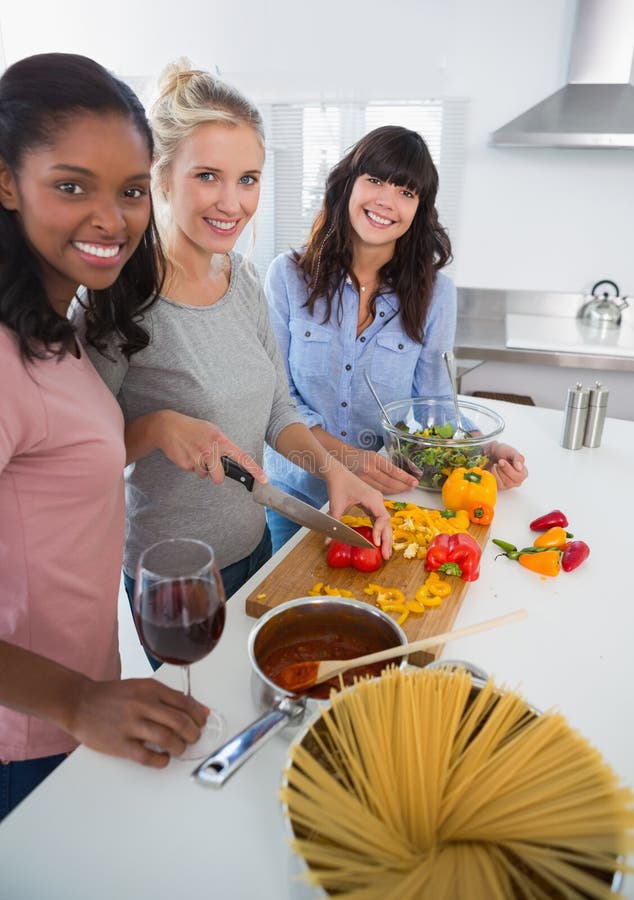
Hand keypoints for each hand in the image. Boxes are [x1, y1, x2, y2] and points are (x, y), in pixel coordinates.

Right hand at [67, 677, 209, 767]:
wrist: (79, 702)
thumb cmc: (113, 696)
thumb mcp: (141, 687)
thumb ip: (168, 698)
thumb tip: (199, 710)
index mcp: (150, 688)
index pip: (185, 702)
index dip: (198, 716)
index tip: (201, 723)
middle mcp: (142, 704)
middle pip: (180, 721)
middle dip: (193, 733)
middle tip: (193, 738)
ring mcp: (130, 724)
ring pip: (167, 739)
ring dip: (179, 748)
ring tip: (178, 749)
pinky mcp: (119, 744)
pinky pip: (147, 756)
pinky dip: (161, 760)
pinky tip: (163, 758)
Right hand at [146, 410, 266, 483]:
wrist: (167, 426)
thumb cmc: (193, 428)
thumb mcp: (212, 430)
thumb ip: (222, 444)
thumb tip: (232, 458)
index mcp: (220, 440)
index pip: (242, 457)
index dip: (254, 470)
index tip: (264, 479)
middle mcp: (210, 450)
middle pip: (219, 477)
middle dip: (215, 475)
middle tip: (209, 464)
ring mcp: (197, 457)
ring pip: (204, 475)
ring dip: (201, 468)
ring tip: (195, 454)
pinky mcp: (186, 464)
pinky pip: (192, 471)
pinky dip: (190, 465)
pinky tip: (187, 453)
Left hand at [324, 462, 392, 558]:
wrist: (336, 473)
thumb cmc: (338, 485)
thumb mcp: (335, 506)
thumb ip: (333, 524)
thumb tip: (327, 542)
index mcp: (373, 498)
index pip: (383, 518)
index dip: (380, 532)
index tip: (375, 543)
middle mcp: (377, 500)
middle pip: (387, 522)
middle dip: (387, 540)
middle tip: (386, 556)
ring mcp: (376, 502)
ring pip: (384, 522)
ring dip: (385, 537)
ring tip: (385, 552)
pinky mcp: (371, 505)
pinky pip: (378, 520)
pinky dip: (379, 531)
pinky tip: (378, 542)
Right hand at [342, 447, 418, 493]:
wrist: (343, 458)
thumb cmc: (361, 456)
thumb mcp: (374, 455)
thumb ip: (386, 465)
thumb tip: (402, 476)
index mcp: (374, 459)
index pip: (393, 471)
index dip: (405, 478)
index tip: (414, 482)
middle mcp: (369, 469)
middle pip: (390, 482)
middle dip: (403, 486)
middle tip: (412, 487)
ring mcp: (364, 479)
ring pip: (384, 489)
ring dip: (396, 491)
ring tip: (405, 489)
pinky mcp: (361, 486)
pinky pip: (377, 491)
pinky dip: (387, 492)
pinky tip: (393, 492)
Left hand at [488, 442, 527, 489]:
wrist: (491, 454)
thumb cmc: (503, 453)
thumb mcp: (511, 451)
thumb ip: (518, 458)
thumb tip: (519, 467)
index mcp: (523, 473)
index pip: (519, 477)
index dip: (508, 469)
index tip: (501, 461)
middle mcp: (517, 481)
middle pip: (510, 482)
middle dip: (501, 470)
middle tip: (499, 462)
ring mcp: (508, 485)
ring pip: (502, 484)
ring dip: (496, 472)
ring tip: (496, 465)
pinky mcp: (499, 486)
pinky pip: (495, 484)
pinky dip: (492, 475)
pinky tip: (492, 469)